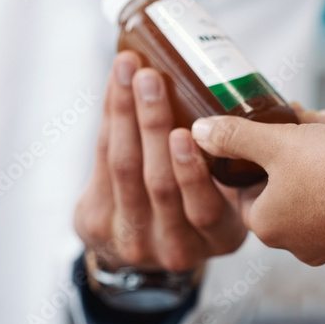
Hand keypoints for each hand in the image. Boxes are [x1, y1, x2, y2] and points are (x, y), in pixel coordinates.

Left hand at [74, 52, 247, 271]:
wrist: (144, 251)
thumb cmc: (197, 208)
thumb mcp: (227, 199)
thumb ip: (227, 163)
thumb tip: (221, 90)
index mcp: (220, 238)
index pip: (204, 208)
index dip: (191, 170)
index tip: (189, 129)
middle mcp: (176, 247)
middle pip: (159, 183)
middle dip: (152, 125)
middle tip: (151, 79)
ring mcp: (133, 239)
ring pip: (125, 168)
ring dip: (125, 113)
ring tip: (129, 72)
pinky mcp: (97, 224)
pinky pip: (102, 161)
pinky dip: (109, 118)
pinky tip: (115, 86)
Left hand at [191, 116, 324, 264]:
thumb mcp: (278, 143)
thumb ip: (235, 136)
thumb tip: (200, 132)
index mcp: (265, 225)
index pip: (241, 184)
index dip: (250, 148)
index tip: (263, 124)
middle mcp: (293, 242)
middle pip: (278, 180)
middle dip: (288, 142)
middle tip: (300, 116)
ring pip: (309, 183)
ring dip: (314, 149)